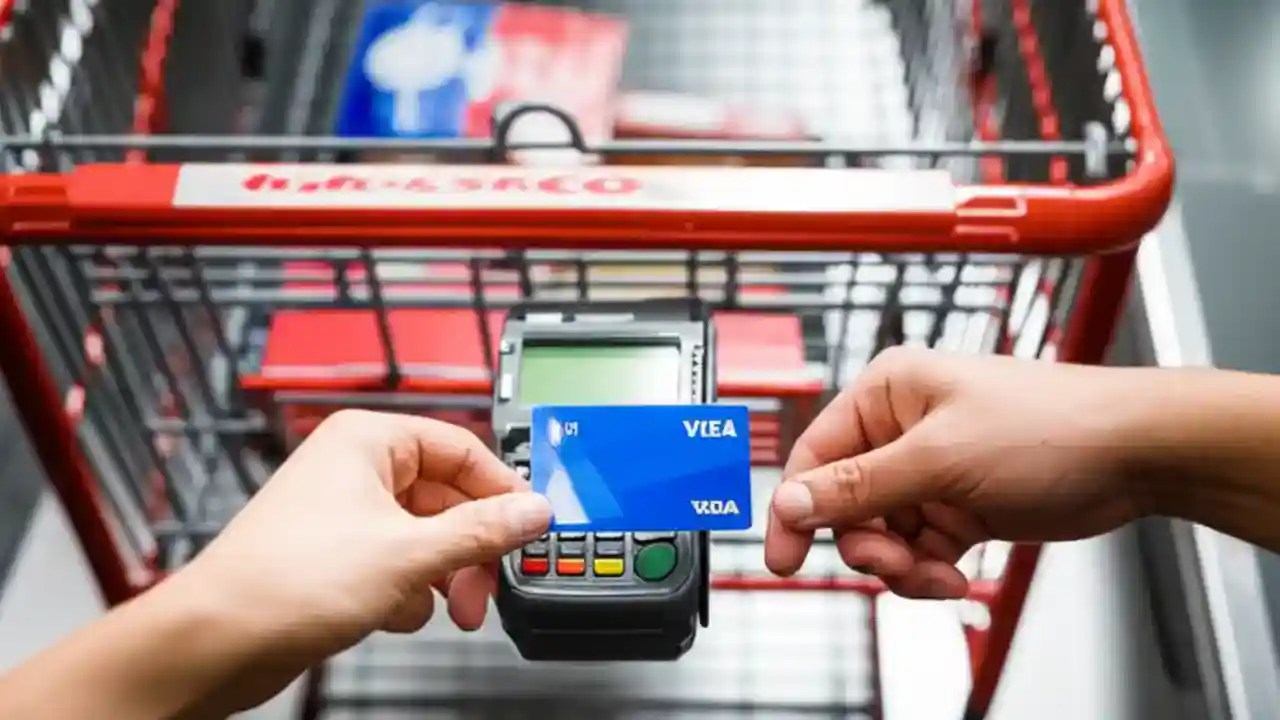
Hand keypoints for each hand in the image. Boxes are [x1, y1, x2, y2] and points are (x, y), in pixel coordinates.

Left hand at [176, 410, 549, 704]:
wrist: (217, 640)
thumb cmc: (286, 579)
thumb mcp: (409, 553)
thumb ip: (481, 531)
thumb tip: (532, 511)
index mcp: (369, 440)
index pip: (463, 448)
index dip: (502, 490)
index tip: (531, 526)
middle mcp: (357, 468)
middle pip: (448, 497)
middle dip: (471, 548)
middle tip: (489, 586)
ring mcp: (346, 513)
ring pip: (427, 536)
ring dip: (441, 576)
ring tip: (446, 608)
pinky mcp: (338, 555)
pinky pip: (400, 563)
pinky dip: (406, 591)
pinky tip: (391, 613)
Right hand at [765, 348, 1155, 599]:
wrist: (1134, 454)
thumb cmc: (1051, 426)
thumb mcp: (940, 459)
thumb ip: (859, 485)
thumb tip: (791, 500)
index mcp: (887, 393)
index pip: (816, 456)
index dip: (796, 509)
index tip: (785, 558)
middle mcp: (902, 429)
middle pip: (846, 504)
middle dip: (868, 544)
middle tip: (894, 565)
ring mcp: (931, 470)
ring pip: (881, 535)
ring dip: (902, 565)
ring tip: (938, 574)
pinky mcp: (957, 504)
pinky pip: (917, 549)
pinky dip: (929, 571)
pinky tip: (955, 577)